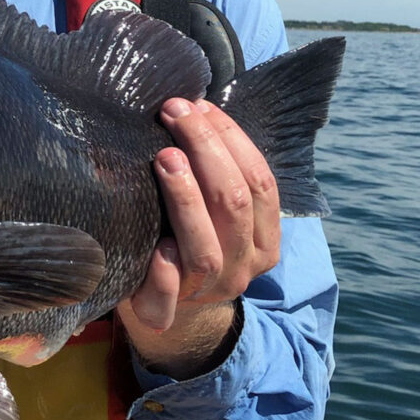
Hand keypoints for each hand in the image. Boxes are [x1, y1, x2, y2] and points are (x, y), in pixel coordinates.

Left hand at [117, 98, 279, 378]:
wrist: (169, 309)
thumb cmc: (188, 239)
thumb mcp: (215, 211)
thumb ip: (217, 174)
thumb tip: (195, 107)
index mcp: (264, 240)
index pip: (259, 181)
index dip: (231, 139)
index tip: (199, 106)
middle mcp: (243, 267)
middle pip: (233, 202)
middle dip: (205, 149)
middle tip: (173, 112)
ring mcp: (206, 291)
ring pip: (206, 246)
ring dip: (185, 197)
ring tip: (164, 156)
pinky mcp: (166, 312)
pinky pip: (168, 294)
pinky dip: (163, 270)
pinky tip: (156, 246)